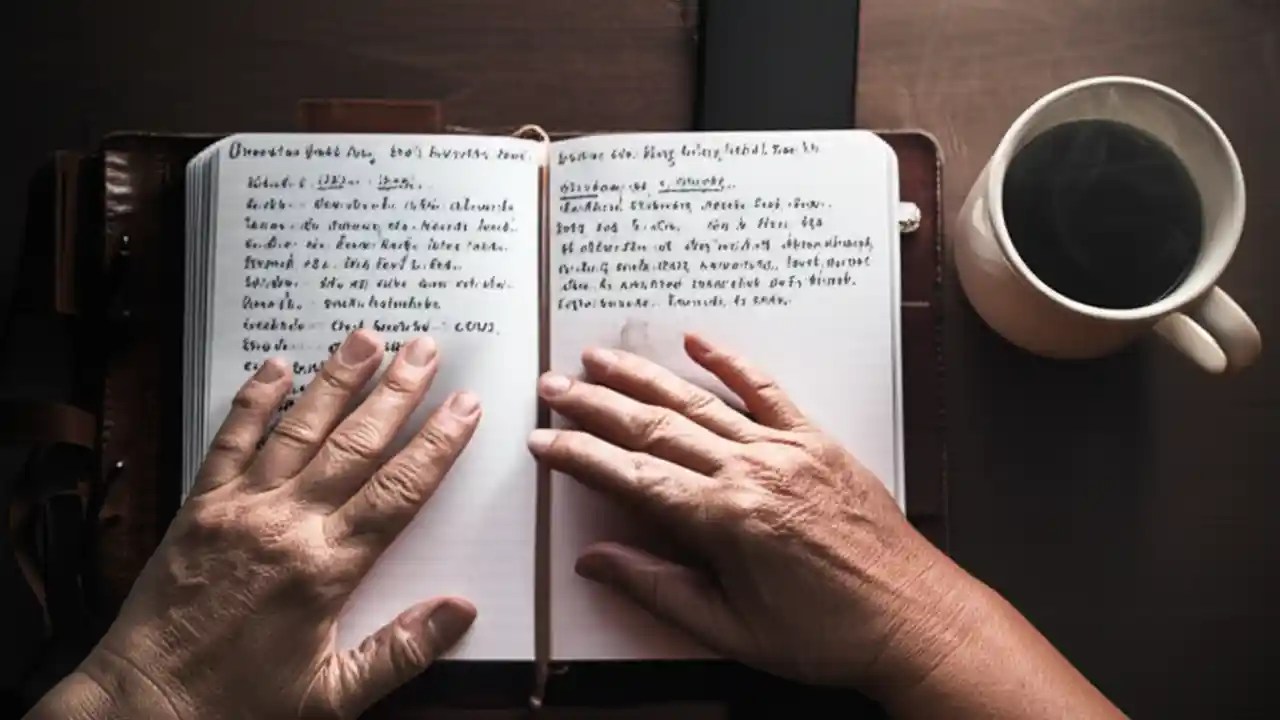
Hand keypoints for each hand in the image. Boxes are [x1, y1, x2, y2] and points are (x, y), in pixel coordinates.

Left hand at [28, 330, 481, 719]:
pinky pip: (230, 442)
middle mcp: (286, 525)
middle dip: (397, 393)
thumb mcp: (334, 699)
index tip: (464, 406)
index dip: (437, 445)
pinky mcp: (200, 508)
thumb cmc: (240, 707)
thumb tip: (460, 609)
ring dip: (337, 381)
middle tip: (426, 348)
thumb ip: (400, 653)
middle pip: (355, 445)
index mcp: (326, 569)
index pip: (399, 492)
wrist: (145, 708)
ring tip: (366, 337)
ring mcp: (239, 509)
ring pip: (299, 431)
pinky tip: (275, 367)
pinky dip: (254, 402)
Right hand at [527, 333, 973, 697]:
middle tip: (552, 386)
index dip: (581, 457)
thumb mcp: (731, 629)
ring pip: (701, 402)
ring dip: (644, 377)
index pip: (633, 476)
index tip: (543, 441)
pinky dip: (731, 363)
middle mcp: (753, 471)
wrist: (915, 619)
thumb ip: (657, 588)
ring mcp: (787, 449)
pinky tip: (696, 342)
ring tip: (600, 357)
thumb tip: (594, 559)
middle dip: (597, 405)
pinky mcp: (817, 441)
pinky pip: (768, 391)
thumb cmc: (826, 636)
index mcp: (726, 519)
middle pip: (657, 426)